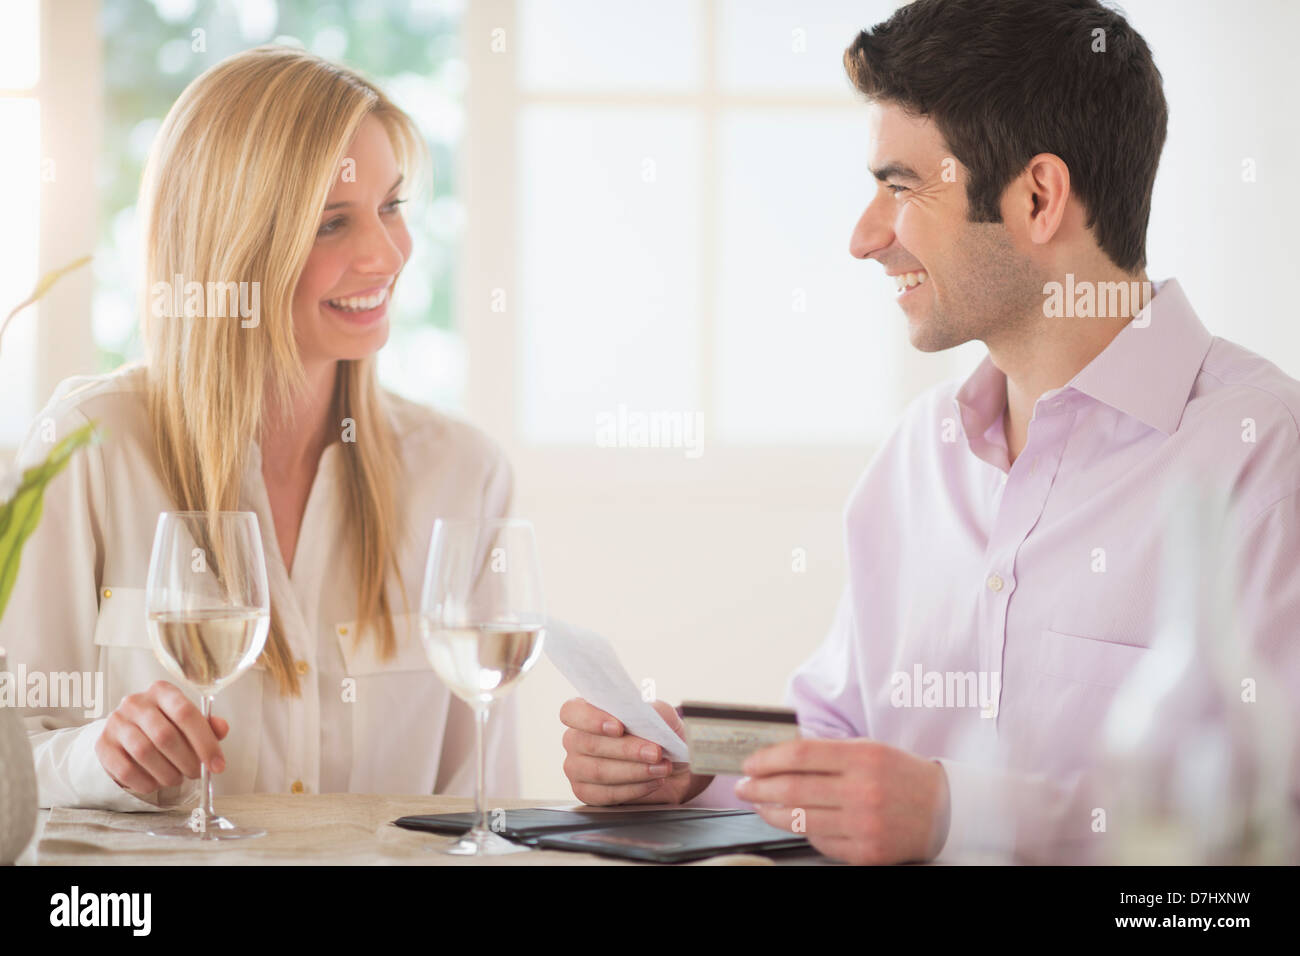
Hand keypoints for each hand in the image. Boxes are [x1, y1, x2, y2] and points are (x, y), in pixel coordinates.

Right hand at [95, 680, 229, 795]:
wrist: (126, 734)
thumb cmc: (165, 725)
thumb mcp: (188, 721)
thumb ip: (207, 725)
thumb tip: (222, 728)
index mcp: (162, 691)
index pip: (186, 713)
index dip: (205, 742)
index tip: (217, 765)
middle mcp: (136, 702)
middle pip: (165, 735)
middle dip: (187, 761)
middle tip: (196, 774)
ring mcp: (116, 722)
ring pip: (144, 752)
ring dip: (167, 773)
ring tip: (177, 779)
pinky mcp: (102, 745)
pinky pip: (124, 769)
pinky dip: (145, 782)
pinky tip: (156, 784)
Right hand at [560, 697, 711, 805]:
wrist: (671, 766)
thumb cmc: (659, 736)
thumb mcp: (662, 716)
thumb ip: (652, 712)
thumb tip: (644, 717)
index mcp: (586, 712)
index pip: (571, 711)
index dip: (591, 719)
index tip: (619, 727)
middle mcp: (575, 739)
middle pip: (589, 744)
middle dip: (626, 749)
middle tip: (655, 752)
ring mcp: (577, 768)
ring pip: (598, 771)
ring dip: (635, 770)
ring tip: (661, 768)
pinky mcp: (587, 793)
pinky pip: (606, 794)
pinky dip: (634, 789)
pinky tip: (653, 781)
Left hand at [735, 738, 949, 863]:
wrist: (944, 811)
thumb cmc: (900, 774)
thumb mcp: (869, 749)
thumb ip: (827, 751)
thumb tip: (778, 756)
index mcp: (863, 757)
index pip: (801, 755)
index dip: (767, 759)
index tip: (750, 763)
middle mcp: (863, 791)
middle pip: (793, 789)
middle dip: (758, 787)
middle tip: (743, 786)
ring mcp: (864, 826)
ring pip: (799, 820)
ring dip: (770, 812)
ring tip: (759, 804)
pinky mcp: (865, 853)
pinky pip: (819, 842)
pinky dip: (802, 831)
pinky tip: (795, 821)